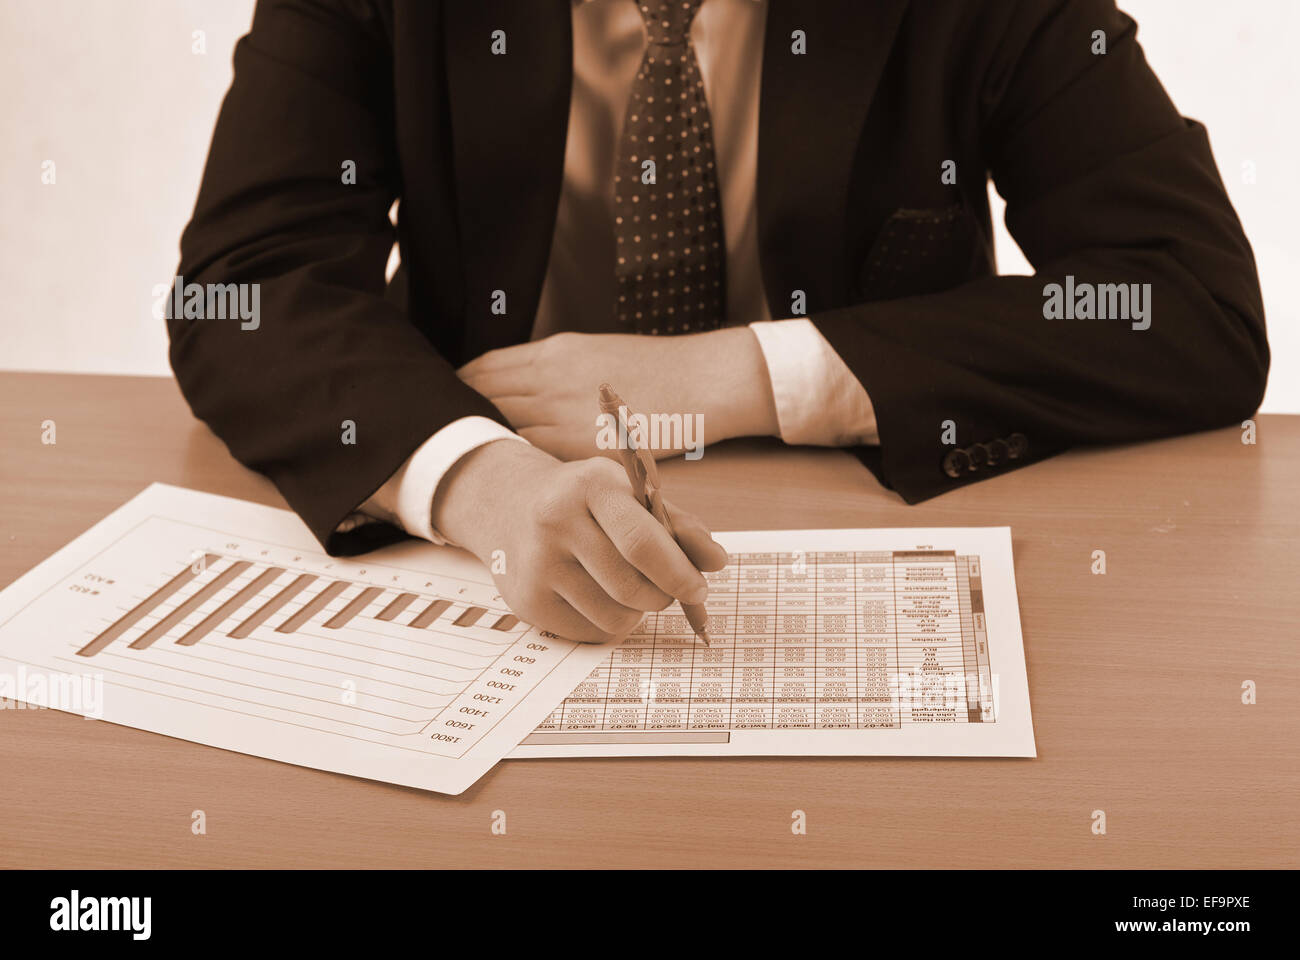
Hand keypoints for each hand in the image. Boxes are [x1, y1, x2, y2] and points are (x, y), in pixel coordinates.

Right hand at [431, 438, 727, 642]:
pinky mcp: (526, 600)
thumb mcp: (630, 495)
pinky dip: (608, 623)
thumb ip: (678, 526)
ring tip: (626, 588)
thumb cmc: (587, 501)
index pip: (641, 541)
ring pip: (614, 616)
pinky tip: (596, 596)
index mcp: (592, 485)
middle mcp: (556, 520)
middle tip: (669, 592)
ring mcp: (536, 563)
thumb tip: (717, 561)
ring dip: (636, 612)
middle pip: (630, 586)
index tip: (699, 589)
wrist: (511, 504)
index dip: (678, 572)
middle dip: (662, 597)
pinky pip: (590, 632)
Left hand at [457, 327, 778, 461]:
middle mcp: (552, 378)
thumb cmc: (661, 370)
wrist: (705, 380)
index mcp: (555, 351)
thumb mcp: (598, 353)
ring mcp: (567, 412)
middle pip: (483, 396)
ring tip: (468, 463)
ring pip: (504, 428)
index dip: (459, 387)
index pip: (485, 367)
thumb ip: (557, 369)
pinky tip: (510, 478)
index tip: (447, 403)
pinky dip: (518, 464)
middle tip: (442, 439)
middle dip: (460, 416)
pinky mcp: (585, 445)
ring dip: (484, 444)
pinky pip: (537, 457)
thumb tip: (523, 385)